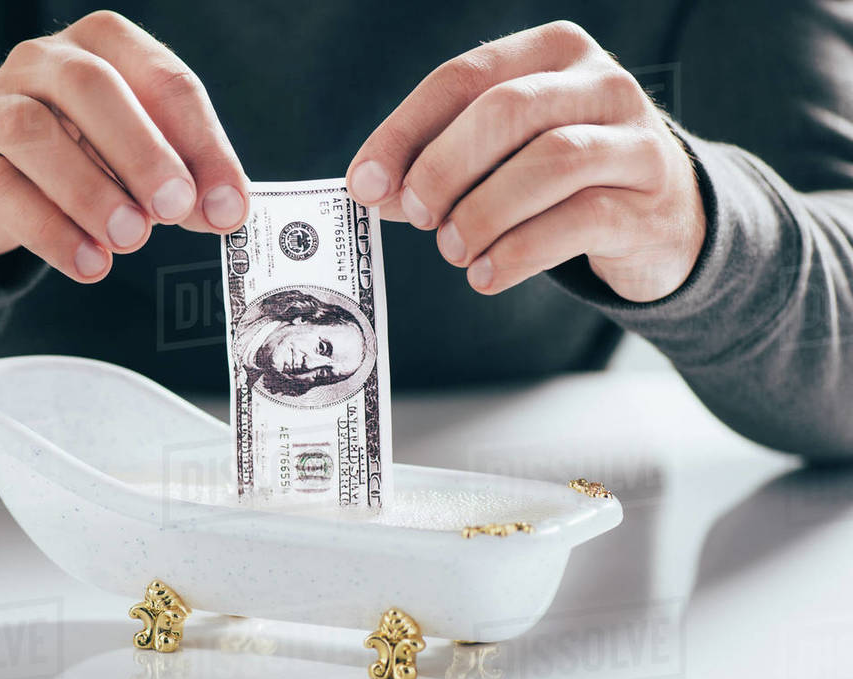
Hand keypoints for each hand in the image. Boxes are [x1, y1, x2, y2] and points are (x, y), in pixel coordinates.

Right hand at [0, 10, 247, 282]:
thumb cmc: (80, 159)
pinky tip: (90, 264)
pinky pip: (4, 192)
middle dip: (143, 152)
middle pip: (96, 88)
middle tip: (175, 208)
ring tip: (130, 238)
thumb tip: (223, 211)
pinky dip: (52, 233)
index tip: (229, 207)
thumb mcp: (138, 161)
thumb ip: (183, 180)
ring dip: (90, 189)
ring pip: (35, 132)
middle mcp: (48, 61)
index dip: (204, 146)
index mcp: (108, 47)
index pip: (166, 82)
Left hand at [345, 21, 704, 302]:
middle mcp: (601, 83)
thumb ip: (440, 163)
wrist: (665, 217)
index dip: (404, 132)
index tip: (364, 183)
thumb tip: (373, 190)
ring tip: (453, 251)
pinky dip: (519, 253)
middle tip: (416, 216)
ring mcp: (634, 141)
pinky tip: (486, 275)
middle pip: (507, 111)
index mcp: (552, 52)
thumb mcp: (503, 155)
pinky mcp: (649, 204)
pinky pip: (579, 221)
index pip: (463, 78)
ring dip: (482, 214)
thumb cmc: (565, 178)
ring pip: (549, 163)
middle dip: (444, 168)